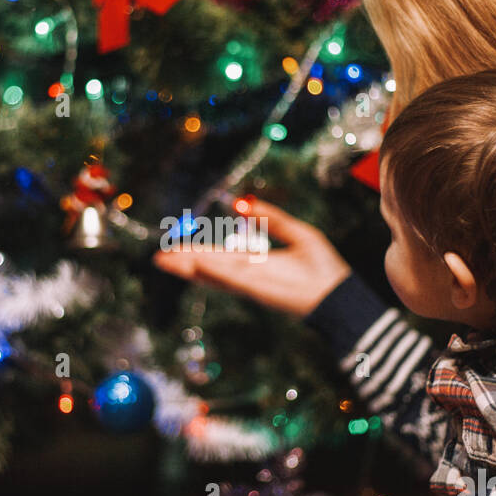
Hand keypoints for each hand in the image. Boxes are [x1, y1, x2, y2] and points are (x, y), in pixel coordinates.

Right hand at [151, 197, 351, 317]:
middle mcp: (248, 273)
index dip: (198, 251)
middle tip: (159, 257)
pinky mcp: (258, 289)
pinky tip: (196, 264)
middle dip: (185, 261)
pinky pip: (231, 279)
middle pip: (210, 266)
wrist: (337, 293)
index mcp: (256, 261)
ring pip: (213, 274)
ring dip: (189, 268)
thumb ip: (270, 219)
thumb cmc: (322, 266)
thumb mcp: (296, 232)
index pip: (220, 255)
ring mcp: (250, 283)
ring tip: (164, 262)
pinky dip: (214, 272)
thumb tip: (243, 203)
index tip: (177, 247)